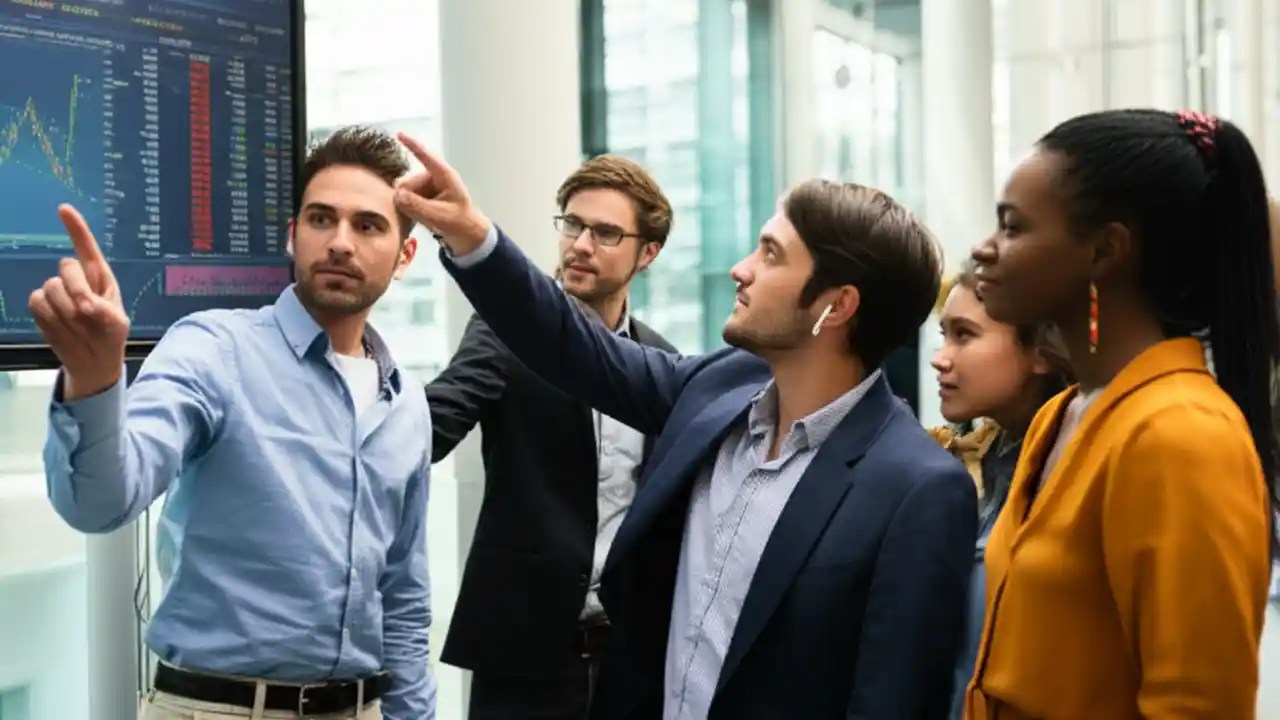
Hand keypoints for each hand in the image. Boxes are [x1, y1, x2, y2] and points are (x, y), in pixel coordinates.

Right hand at [28, 205, 129, 399]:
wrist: (93, 360)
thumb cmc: (109, 336)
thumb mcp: (115, 324)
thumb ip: (102, 310)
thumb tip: (83, 305)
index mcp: (99, 277)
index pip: (87, 247)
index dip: (76, 228)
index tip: (64, 208)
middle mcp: (76, 279)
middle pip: (66, 268)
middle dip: (77, 290)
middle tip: (88, 314)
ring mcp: (57, 291)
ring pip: (51, 288)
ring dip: (65, 310)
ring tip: (79, 327)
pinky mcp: (41, 305)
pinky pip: (37, 304)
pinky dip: (50, 319)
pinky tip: (64, 329)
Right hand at [393, 133, 490, 252]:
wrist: (467, 234)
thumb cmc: (460, 221)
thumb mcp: (440, 216)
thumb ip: (418, 206)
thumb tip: (397, 195)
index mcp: (444, 176)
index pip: (426, 157)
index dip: (413, 145)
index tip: (399, 134)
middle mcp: (433, 178)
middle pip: (408, 182)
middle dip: (407, 197)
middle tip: (419, 215)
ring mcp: (427, 187)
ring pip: (404, 192)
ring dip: (408, 205)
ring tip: (424, 218)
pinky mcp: (422, 196)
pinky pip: (406, 199)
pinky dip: (408, 208)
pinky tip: (418, 218)